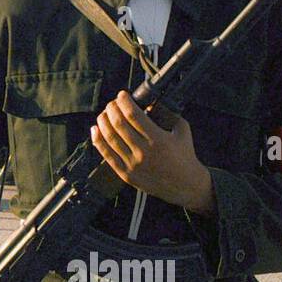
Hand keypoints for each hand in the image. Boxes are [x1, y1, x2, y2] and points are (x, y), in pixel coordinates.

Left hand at [91, 91, 215, 214]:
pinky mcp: (126, 174)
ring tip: (103, 114)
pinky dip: (98, 140)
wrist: (186, 186)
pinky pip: (107, 155)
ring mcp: (133, 164)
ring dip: (103, 122)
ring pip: (110, 138)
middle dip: (112, 108)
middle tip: (112, 103)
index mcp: (158, 139)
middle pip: (118, 124)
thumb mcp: (182, 130)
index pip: (133, 115)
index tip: (122, 95)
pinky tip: (95, 129)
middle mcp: (144, 152)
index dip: (124, 101)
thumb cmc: (184, 156)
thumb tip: (149, 102)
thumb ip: (168, 113)